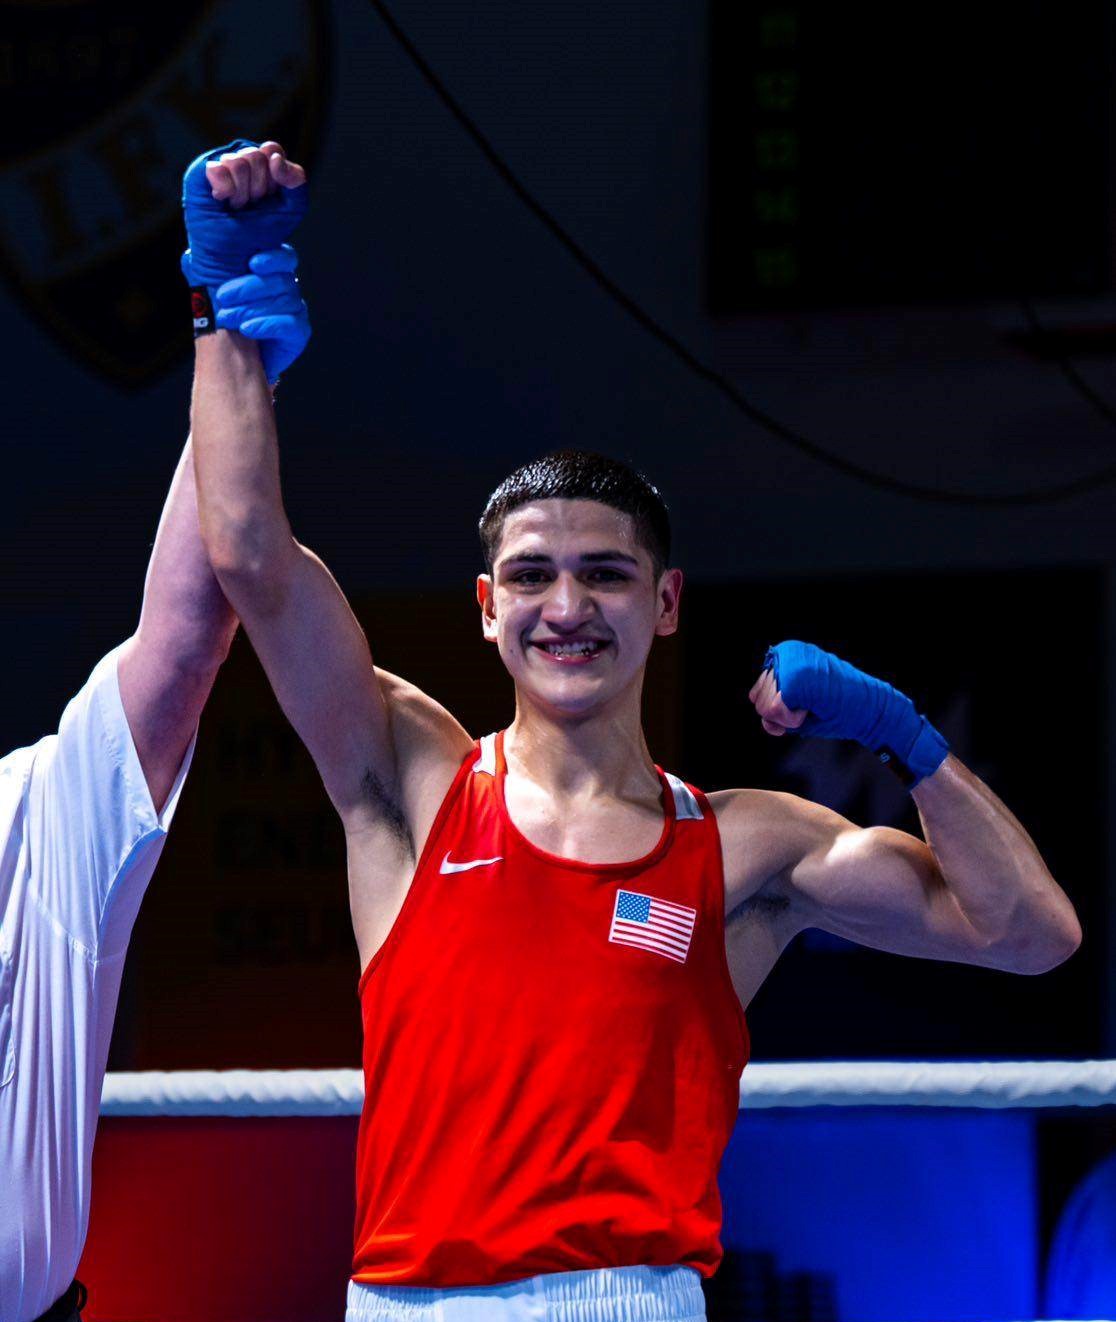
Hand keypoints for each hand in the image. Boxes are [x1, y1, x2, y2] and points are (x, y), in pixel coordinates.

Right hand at [181, 140, 307, 289]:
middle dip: (258, 188)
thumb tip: (274, 158)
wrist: (236, 258)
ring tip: (236, 207)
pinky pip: (218, 168)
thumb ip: (296, 180)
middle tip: (250, 206)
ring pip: (238, 162)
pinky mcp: (199, 173)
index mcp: (263, 165)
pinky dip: (225, 191)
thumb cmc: (262, 234)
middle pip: (256, 155)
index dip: (274, 177)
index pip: (272, 150)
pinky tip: (222, 201)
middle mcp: (240, 161)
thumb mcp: (293, 208)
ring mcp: (220, 164)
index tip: (269, 198)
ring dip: (241, 194)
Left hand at [214, 246, 310, 383]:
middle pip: (280, 280)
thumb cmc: (227, 318)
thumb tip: (190, 257)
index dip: (273, 258)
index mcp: (272, 272)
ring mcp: (296, 310)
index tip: (253, 263)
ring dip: (250, 309)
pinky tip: (246, 329)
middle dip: (248, 287)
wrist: (235, 357)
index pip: (285, 256)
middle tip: (222, 297)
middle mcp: (288, 289)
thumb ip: (205, 272)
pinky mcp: (299, 332)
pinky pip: (289, 324)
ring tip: (226, 318)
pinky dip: (266, 325)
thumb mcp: (212, 292)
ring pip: (283, 302)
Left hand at [751, 640, 948, 785]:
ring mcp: (790, 662)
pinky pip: (774, 710)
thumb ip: (775, 710)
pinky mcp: (795, 676)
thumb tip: (767, 721)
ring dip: (789, 716)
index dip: (779, 710)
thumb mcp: (800, 707)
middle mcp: (786, 652)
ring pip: (764, 706)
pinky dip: (792, 719)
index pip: (758, 694)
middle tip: (813, 706)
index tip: (807, 703)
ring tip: (815, 704)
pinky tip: (812, 708)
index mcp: (786, 655)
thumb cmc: (839, 710)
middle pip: (758, 700)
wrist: (871, 709)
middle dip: (782, 715)